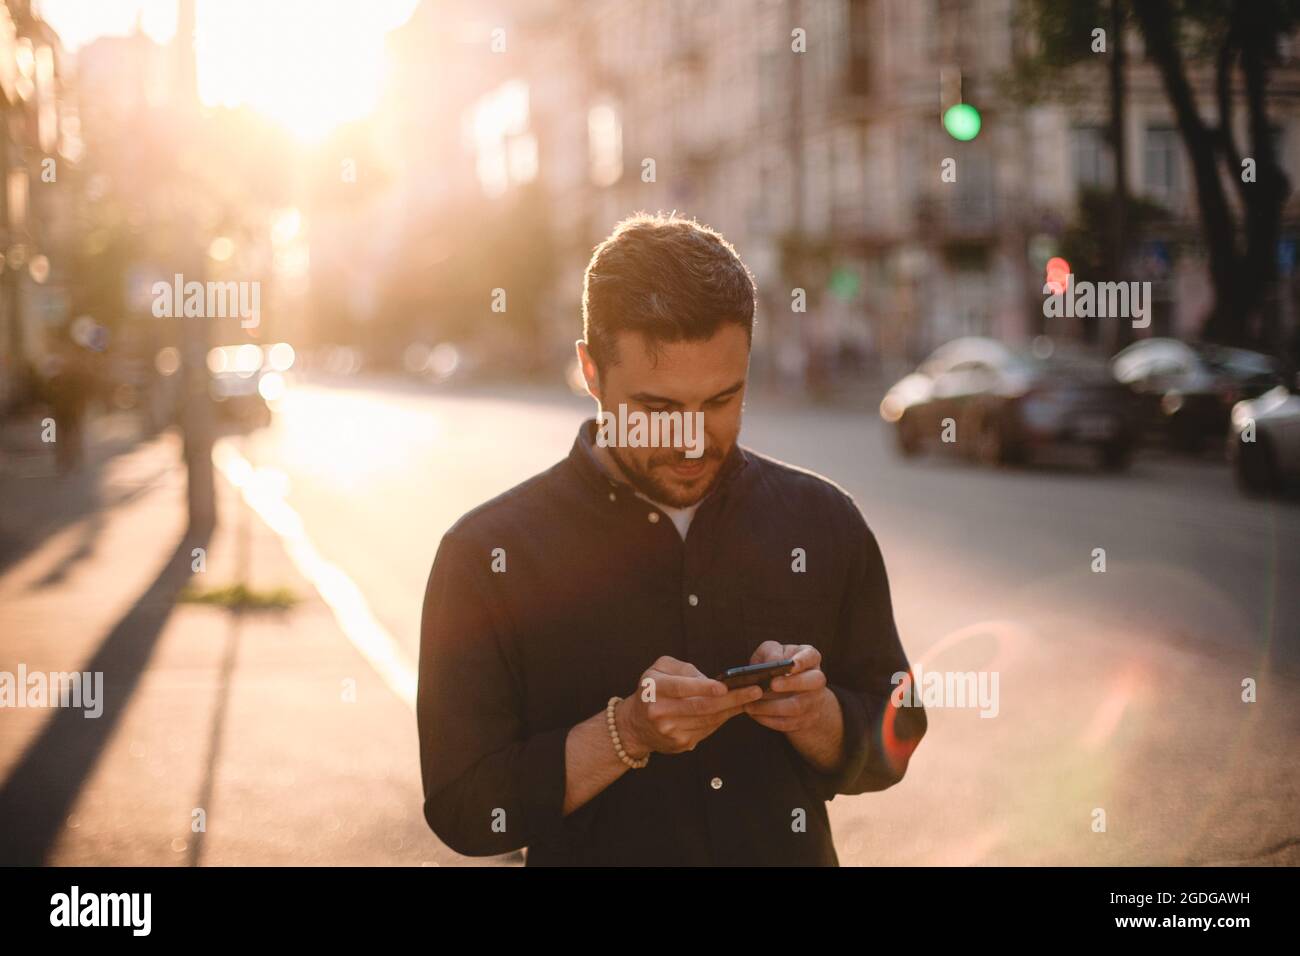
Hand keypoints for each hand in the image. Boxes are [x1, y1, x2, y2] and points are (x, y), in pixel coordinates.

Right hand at [617, 656, 762, 756]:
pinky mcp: (680, 743)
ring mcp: (670, 731)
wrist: (635, 725)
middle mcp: (659, 711)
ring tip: (751, 698)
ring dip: (732, 709)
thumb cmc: (652, 690)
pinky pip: (707, 729)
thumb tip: (711, 680)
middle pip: (701, 706)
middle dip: (731, 699)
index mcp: (653, 688)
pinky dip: (723, 719)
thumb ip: (683, 669)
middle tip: (754, 691)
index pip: (680, 687)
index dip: (703, 687)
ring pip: (708, 719)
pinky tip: (734, 710)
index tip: (724, 686)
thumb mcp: (659, 669)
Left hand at [742, 641, 832, 732]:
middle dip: (792, 683)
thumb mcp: (772, 652)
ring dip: (772, 706)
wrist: (790, 693)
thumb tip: (772, 661)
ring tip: (750, 704)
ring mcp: (813, 702)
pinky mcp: (805, 720)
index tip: (792, 664)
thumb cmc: (776, 667)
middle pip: (813, 682)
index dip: (803, 660)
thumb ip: (770, 652)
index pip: (811, 656)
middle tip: (772, 684)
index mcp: (809, 658)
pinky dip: (768, 719)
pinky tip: (754, 714)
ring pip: (797, 706)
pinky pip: (788, 723)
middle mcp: (816, 680)